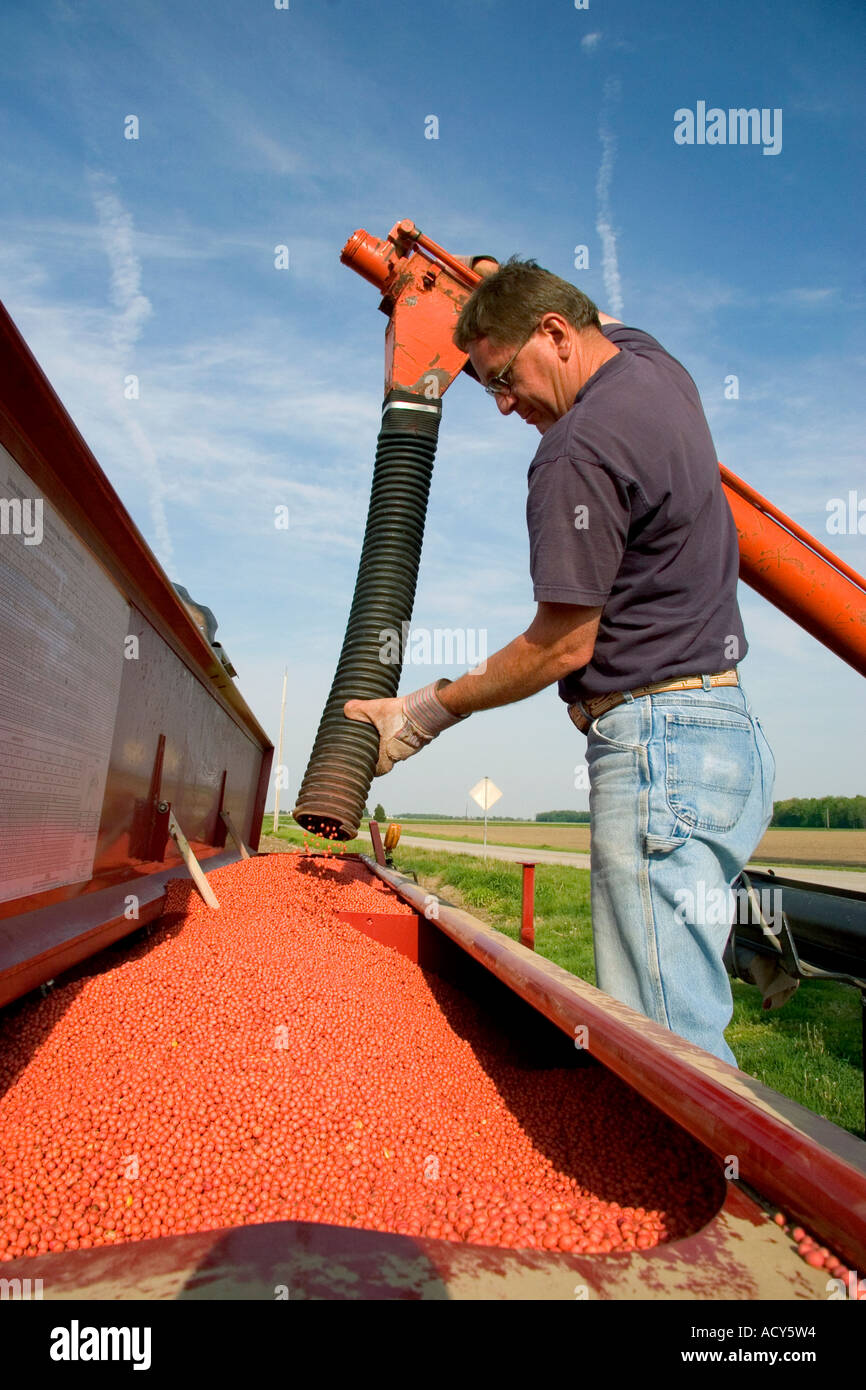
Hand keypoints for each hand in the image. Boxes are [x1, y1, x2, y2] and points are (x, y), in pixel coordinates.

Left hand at [343, 680, 465, 775]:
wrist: (427, 710)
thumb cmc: (400, 715)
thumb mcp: (375, 710)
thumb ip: (359, 710)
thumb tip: (345, 709)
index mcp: (388, 754)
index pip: (379, 770)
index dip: (372, 768)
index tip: (368, 764)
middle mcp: (402, 754)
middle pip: (390, 759)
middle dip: (382, 753)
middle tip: (375, 744)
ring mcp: (414, 748)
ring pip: (401, 750)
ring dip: (395, 743)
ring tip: (389, 731)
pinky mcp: (422, 739)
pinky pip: (412, 741)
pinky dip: (406, 735)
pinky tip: (403, 724)